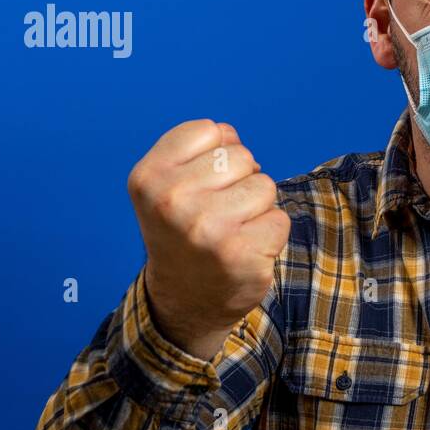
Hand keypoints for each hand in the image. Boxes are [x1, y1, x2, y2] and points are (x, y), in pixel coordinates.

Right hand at [127, 119, 290, 359]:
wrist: (185, 299)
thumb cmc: (184, 230)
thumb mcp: (168, 184)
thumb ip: (198, 150)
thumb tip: (231, 136)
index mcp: (149, 177)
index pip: (210, 129)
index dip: (215, 153)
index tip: (200, 184)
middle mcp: (172, 201)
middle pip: (241, 155)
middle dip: (239, 179)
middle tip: (217, 213)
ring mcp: (207, 228)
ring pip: (264, 184)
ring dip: (256, 206)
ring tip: (231, 229)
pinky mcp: (241, 253)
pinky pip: (279, 218)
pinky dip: (270, 232)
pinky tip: (245, 248)